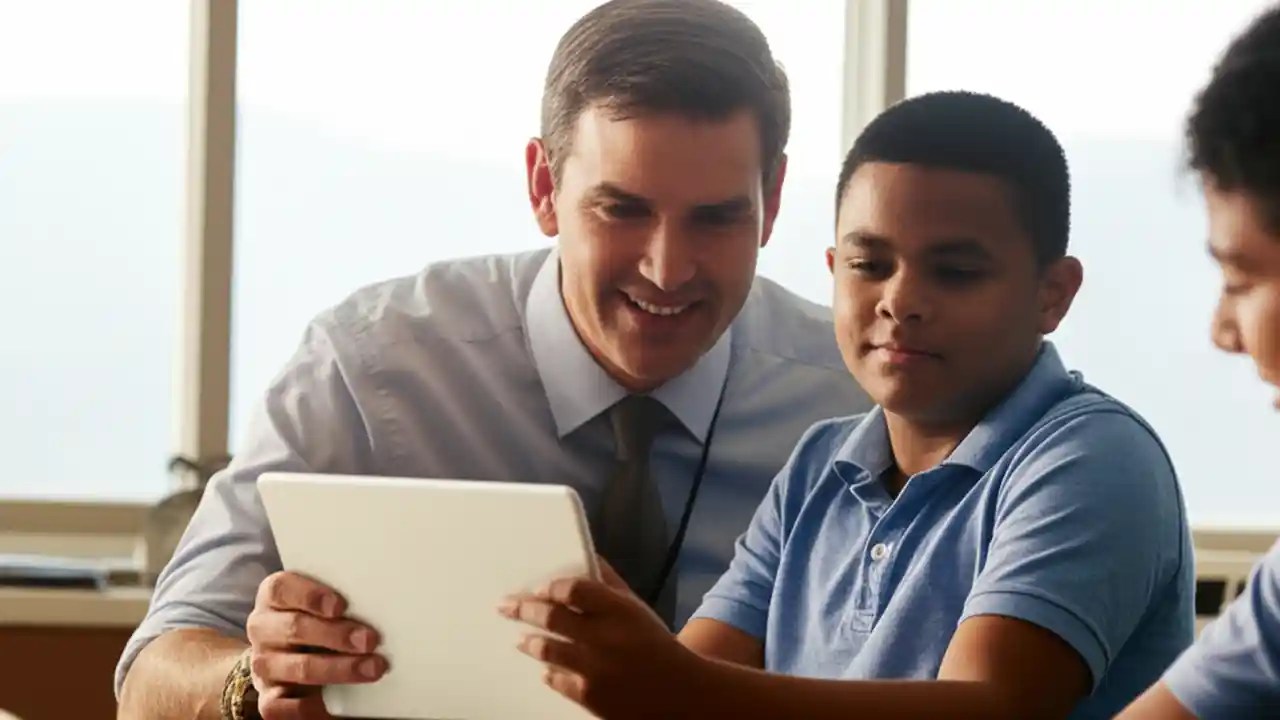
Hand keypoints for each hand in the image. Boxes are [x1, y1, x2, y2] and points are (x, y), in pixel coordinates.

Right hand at [246, 571, 388, 718]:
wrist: (286, 655)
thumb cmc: (315, 620)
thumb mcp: (321, 603)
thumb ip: (339, 600)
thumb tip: (384, 599)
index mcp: (274, 597)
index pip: (282, 589)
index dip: (310, 596)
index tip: (340, 606)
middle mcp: (263, 628)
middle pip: (295, 628)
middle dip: (337, 635)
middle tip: (370, 640)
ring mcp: (264, 664)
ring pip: (299, 667)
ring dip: (339, 669)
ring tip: (371, 668)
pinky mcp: (268, 697)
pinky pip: (281, 707)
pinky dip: (309, 709)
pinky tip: (333, 706)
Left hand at [497, 559, 708, 719]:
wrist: (680, 694)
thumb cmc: (655, 644)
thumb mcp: (636, 609)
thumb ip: (610, 584)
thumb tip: (585, 556)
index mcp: (620, 610)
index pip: (575, 588)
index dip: (552, 587)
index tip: (539, 588)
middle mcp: (605, 637)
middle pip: (553, 617)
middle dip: (524, 609)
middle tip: (506, 606)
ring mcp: (595, 669)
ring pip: (547, 649)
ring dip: (529, 641)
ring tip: (521, 638)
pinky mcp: (590, 696)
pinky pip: (556, 679)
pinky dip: (548, 670)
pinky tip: (544, 666)